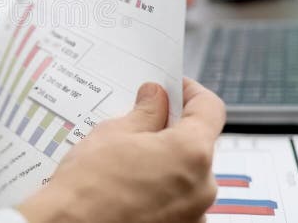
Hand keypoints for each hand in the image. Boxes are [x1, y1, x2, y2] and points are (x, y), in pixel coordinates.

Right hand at [18, 79, 224, 222]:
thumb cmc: (87, 186)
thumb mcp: (113, 134)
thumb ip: (145, 113)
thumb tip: (155, 97)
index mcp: (191, 153)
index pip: (209, 109)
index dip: (191, 92)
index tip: (175, 88)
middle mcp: (202, 186)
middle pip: (197, 145)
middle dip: (172, 131)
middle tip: (140, 123)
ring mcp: (194, 214)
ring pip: (187, 175)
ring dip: (166, 163)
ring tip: (129, 161)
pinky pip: (179, 200)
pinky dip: (161, 189)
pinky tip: (131, 187)